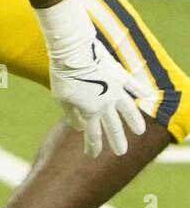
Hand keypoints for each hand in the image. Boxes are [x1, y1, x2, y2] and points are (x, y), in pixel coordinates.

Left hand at [49, 39, 146, 158]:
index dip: (93, 147)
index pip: (93, 135)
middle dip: (117, 141)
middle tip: (121, 152)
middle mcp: (106, 104)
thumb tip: (80, 127)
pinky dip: (140, 90)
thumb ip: (71, 115)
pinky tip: (147, 95)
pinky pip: (132, 84)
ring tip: (139, 131)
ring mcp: (114, 89)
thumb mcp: (61, 99)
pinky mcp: (118, 75)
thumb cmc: (63, 76)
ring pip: (128, 109)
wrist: (73, 52)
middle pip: (112, 127)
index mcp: (90, 112)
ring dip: (134, 121)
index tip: (93, 155)